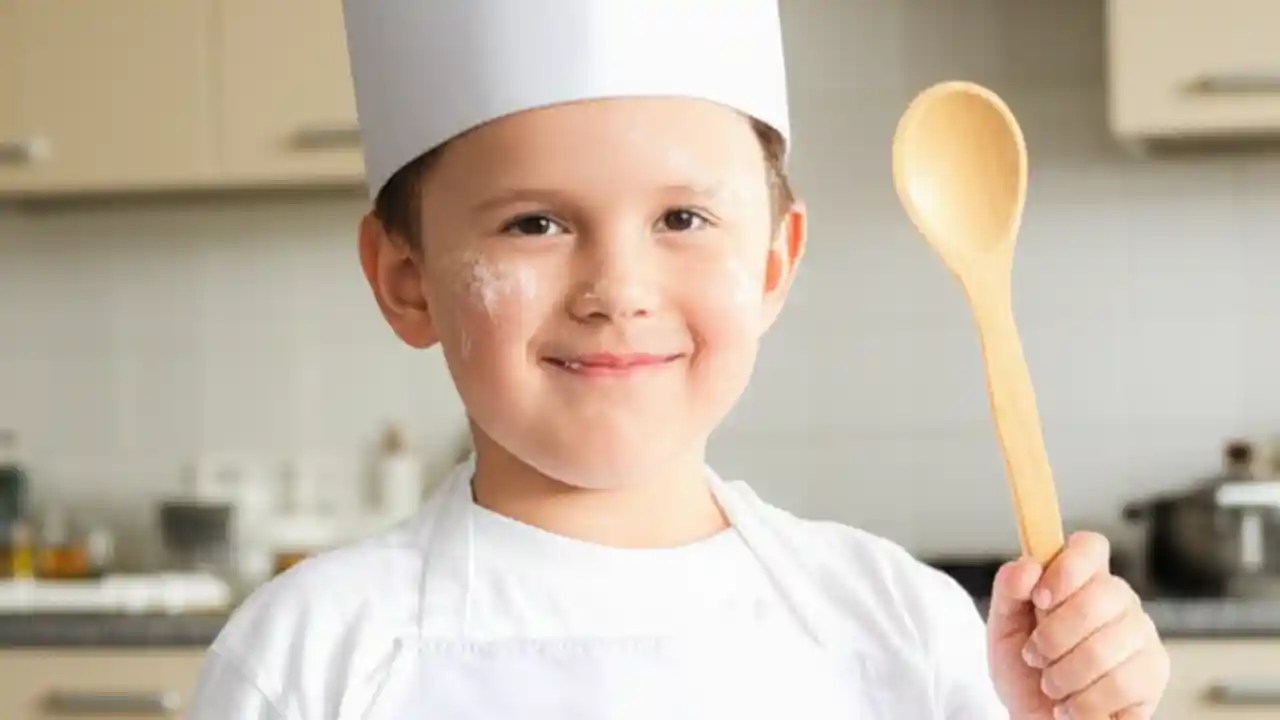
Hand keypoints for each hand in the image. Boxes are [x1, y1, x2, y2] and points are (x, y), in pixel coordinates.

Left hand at [985, 532, 1169, 718]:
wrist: (1038, 717)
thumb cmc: (1026, 669)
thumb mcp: (1003, 628)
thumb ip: (1009, 591)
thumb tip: (1027, 566)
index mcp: (1081, 578)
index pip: (1090, 546)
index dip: (1066, 568)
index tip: (1040, 599)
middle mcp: (1119, 599)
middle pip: (1100, 596)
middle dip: (1054, 636)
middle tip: (1035, 657)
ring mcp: (1142, 634)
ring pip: (1106, 646)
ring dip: (1064, 675)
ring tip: (1052, 686)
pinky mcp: (1155, 673)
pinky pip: (1122, 684)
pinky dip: (1085, 703)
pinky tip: (1072, 707)